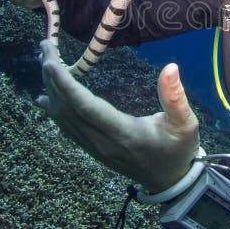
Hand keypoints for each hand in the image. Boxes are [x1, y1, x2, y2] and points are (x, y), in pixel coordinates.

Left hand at [36, 40, 199, 192]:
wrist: (170, 181)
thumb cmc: (179, 150)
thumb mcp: (186, 124)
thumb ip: (176, 97)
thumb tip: (170, 67)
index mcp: (123, 133)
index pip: (86, 107)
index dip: (66, 85)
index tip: (51, 63)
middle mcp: (102, 141)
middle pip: (68, 109)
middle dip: (52, 78)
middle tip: (44, 47)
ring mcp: (94, 147)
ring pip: (63, 118)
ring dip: (50, 89)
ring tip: (44, 61)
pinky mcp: (93, 149)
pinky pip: (67, 127)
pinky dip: (54, 109)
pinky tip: (44, 97)